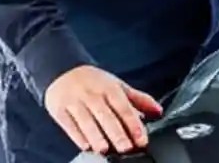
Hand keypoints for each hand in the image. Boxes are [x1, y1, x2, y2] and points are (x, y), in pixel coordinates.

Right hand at [44, 64, 162, 155]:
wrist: (62, 70)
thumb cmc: (94, 82)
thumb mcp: (118, 86)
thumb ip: (139, 99)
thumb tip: (158, 110)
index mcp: (110, 89)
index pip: (124, 108)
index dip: (134, 124)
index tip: (142, 139)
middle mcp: (93, 96)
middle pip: (106, 116)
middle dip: (116, 133)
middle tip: (126, 147)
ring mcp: (76, 103)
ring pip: (87, 121)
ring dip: (96, 136)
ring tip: (105, 149)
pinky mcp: (60, 110)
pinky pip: (69, 124)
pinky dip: (77, 136)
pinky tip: (86, 145)